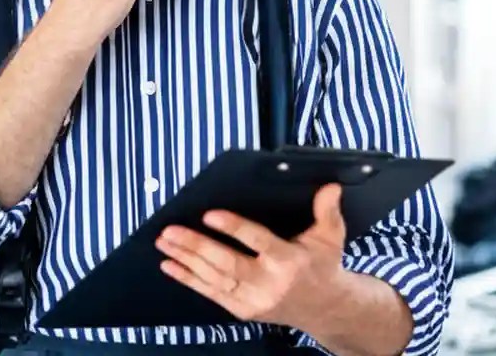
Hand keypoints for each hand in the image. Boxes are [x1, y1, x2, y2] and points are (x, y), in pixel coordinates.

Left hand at [155, 183, 349, 334]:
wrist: (325, 309)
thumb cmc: (323, 266)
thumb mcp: (331, 238)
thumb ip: (327, 212)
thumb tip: (330, 187)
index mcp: (289, 261)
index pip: (257, 242)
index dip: (233, 228)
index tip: (209, 214)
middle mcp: (270, 283)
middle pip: (227, 263)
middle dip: (196, 246)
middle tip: (171, 230)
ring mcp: (254, 300)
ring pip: (214, 278)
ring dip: (185, 259)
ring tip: (164, 242)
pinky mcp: (242, 310)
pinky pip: (211, 293)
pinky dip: (188, 279)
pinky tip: (169, 265)